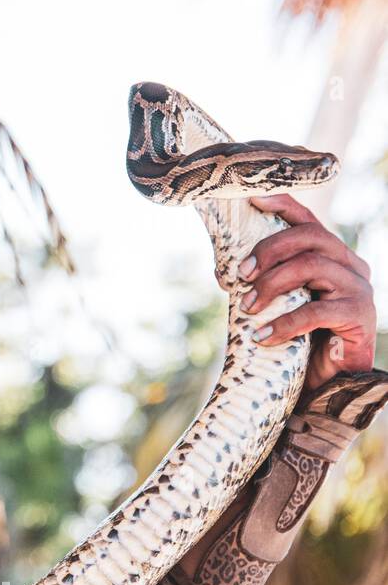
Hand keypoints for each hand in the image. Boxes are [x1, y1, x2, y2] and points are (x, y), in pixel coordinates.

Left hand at [242, 193, 376, 393]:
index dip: (282, 205)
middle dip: (269, 250)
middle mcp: (350, 265)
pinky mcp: (361, 316)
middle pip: (311, 236)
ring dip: (272, 285)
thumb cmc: (300, 339)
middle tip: (241, 274)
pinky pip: (317, 311)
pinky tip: (262, 337)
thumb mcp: (278, 304)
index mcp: (331, 256)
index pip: (309, 221)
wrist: (329, 383)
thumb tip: (222, 270)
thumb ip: (261, 283)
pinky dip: (284, 323)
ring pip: (312, 266)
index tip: (251, 200)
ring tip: (247, 308)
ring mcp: (359, 289)